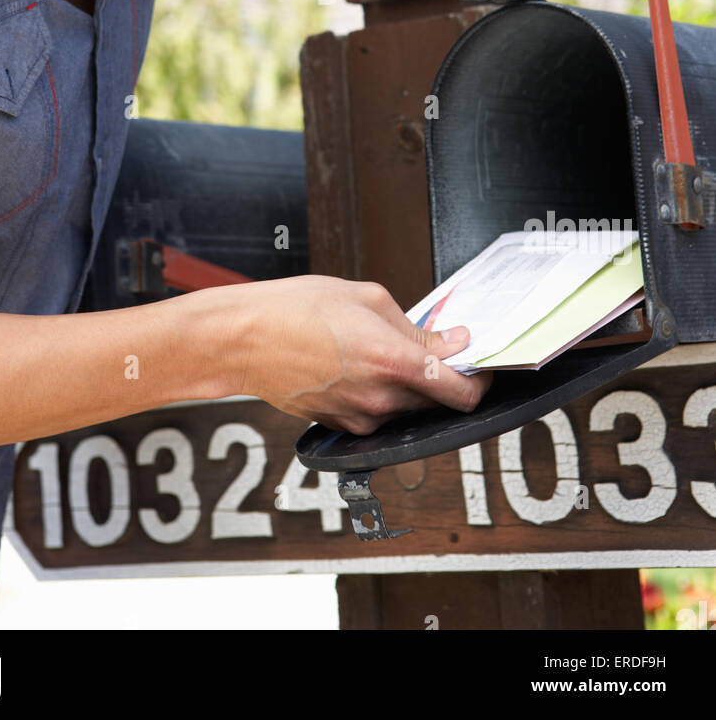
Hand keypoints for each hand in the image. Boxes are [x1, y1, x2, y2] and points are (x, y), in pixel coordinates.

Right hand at [226, 274, 492, 435]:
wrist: (243, 339)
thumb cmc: (296, 309)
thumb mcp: (366, 298)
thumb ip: (416, 327)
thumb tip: (452, 342)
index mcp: (394, 362)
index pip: (461, 393)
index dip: (479, 381)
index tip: (480, 366)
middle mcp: (381, 399)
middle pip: (437, 401)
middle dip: (440, 376)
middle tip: (427, 343)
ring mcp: (360, 418)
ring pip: (406, 407)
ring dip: (406, 383)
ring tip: (374, 346)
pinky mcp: (340, 425)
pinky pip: (377, 413)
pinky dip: (379, 392)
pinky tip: (354, 363)